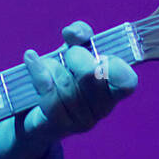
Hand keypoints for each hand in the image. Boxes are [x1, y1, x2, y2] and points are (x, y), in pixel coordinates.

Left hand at [22, 21, 136, 140]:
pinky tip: (30, 58)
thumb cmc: (62, 76)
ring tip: (47, 63)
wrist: (33, 110)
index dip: (114, 65)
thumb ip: (80, 36)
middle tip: (69, 55)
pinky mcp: (59, 126)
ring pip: (66, 85)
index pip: (127, 82)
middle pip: (91, 76)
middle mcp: (103, 109)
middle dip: (75, 57)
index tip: (100, 55)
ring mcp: (81, 121)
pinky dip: (38, 72)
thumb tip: (73, 32)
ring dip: (53, 67)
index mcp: (114, 90)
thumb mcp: (74, 51)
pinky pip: (48, 95)